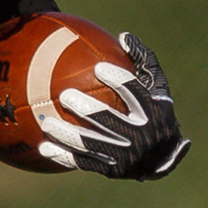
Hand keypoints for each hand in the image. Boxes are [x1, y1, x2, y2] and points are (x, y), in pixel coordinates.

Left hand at [37, 33, 190, 179]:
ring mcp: (125, 155)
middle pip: (109, 120)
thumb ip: (144, 61)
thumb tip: (124, 36)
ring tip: (47, 123)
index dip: (118, 80)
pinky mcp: (112, 170)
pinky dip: (63, 155)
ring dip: (67, 134)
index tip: (98, 68)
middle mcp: (140, 135)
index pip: (135, 94)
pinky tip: (43, 147)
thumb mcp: (158, 87)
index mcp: (153, 112)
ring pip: (92, 143)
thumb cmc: (155, 112)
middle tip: (65, 96)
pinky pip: (84, 162)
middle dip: (87, 110)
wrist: (163, 158)